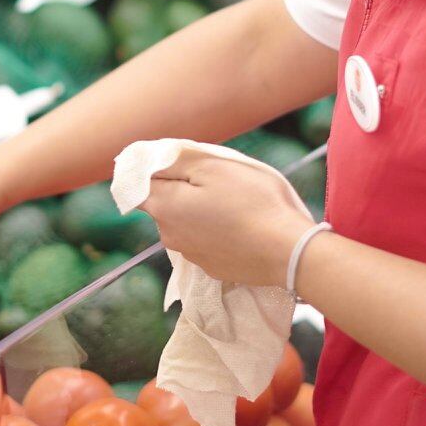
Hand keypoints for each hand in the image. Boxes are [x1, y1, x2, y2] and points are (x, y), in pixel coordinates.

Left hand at [138, 150, 314, 287]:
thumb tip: (147, 158)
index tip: (176, 160)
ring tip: (234, 202)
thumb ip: (174, 161)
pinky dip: (215, 230)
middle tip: (216, 178)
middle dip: (182, 188)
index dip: (152, 168)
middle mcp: (169, 235)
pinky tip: (240, 225)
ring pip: (186, 222)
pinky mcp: (212, 267)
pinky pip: (205, 240)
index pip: (137, 184)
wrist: (288, 252)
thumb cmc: (253, 202)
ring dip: (200, 209)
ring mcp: (190, 255)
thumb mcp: (213, 167)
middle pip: (164, 203)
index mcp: (164, 207)